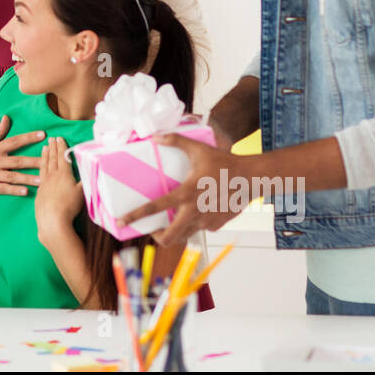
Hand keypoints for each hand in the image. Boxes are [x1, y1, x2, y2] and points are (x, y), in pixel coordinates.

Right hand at [0, 115, 44, 201]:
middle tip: (50, 160)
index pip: (15, 141)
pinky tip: (26, 192)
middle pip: (18, 160)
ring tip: (43, 180)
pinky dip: (15, 190)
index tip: (43, 134)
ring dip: (28, 178)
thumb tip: (7, 117)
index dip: (29, 137)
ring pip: (14, 176)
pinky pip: (4, 189)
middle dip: (35, 160)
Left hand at [34, 137, 83, 242]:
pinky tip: (40, 168)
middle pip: (53, 159)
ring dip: (45, 156)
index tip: (59, 138)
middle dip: (53, 148)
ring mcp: (44, 184)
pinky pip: (40, 176)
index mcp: (64, 174)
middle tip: (51, 138)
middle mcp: (52, 176)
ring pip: (44, 166)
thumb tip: (91, 170)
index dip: (61, 147)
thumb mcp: (82, 192)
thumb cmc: (69, 206)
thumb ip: (86, 180)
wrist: (52, 220)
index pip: (62, 157)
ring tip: (44, 148)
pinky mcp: (39, 193)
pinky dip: (40, 168)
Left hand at [116, 133, 244, 245]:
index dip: (135, 216)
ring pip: (184, 236)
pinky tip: (198, 212)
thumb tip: (155, 136)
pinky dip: (195, 224)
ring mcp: (206, 222)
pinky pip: (201, 229)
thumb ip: (176, 141)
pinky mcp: (217, 225)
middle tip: (152, 229)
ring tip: (171, 222)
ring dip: (176, 232)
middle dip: (156, 237)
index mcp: (186, 193)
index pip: (155, 207)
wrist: (252, 178)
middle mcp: (194, 212)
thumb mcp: (198, 149)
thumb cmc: (224, 162)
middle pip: (169, 237)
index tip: (121, 223)